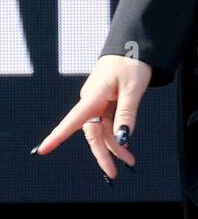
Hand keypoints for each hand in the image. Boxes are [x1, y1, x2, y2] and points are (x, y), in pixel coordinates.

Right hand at [31, 55, 151, 180]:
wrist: (134, 45)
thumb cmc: (131, 62)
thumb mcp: (133, 90)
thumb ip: (127, 115)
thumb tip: (121, 139)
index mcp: (93, 96)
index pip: (72, 120)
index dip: (57, 136)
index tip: (43, 150)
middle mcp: (91, 101)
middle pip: (92, 133)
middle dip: (103, 154)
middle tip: (113, 173)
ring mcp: (98, 101)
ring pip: (103, 130)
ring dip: (115, 146)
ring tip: (129, 161)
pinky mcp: (105, 101)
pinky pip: (108, 122)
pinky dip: (117, 134)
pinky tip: (126, 146)